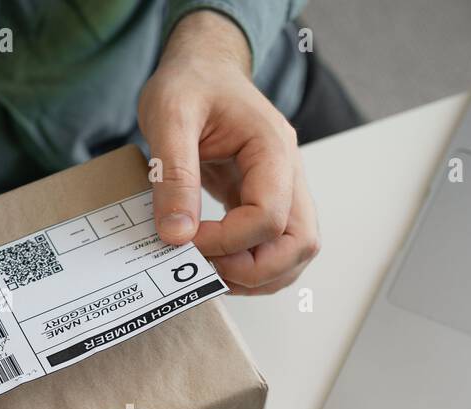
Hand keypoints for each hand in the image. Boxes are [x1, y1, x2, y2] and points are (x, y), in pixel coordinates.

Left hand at [139, 10, 318, 294]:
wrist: (203, 69)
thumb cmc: (190, 83)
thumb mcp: (169, 115)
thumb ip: (173, 174)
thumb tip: (177, 236)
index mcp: (272, 148)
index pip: (270, 217)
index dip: (227, 241)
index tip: (185, 239)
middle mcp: (289, 173)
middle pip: (300, 243)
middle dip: (255, 270)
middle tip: (205, 269)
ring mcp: (284, 190)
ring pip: (295, 253)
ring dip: (258, 276)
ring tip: (210, 272)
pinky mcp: (267, 203)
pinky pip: (275, 248)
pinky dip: (252, 268)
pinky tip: (217, 264)